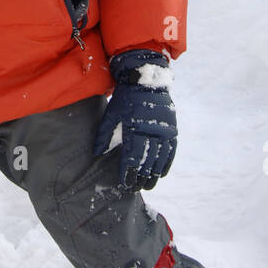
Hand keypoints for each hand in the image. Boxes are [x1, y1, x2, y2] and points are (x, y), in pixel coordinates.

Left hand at [93, 49, 176, 190]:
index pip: (131, 157)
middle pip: (146, 161)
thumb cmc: (125, 97)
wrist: (146, 78)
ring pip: (160, 158)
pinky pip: (171, 150)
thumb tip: (96, 153)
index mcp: (134, 127)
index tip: (125, 184)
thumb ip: (103, 134)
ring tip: (148, 185)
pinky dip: (166, 163)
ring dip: (154, 174)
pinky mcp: (172, 128)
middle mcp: (151, 131)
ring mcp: (164, 130)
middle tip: (136, 189)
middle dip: (141, 177)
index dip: (128, 172)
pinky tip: (161, 173)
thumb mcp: (111, 113)